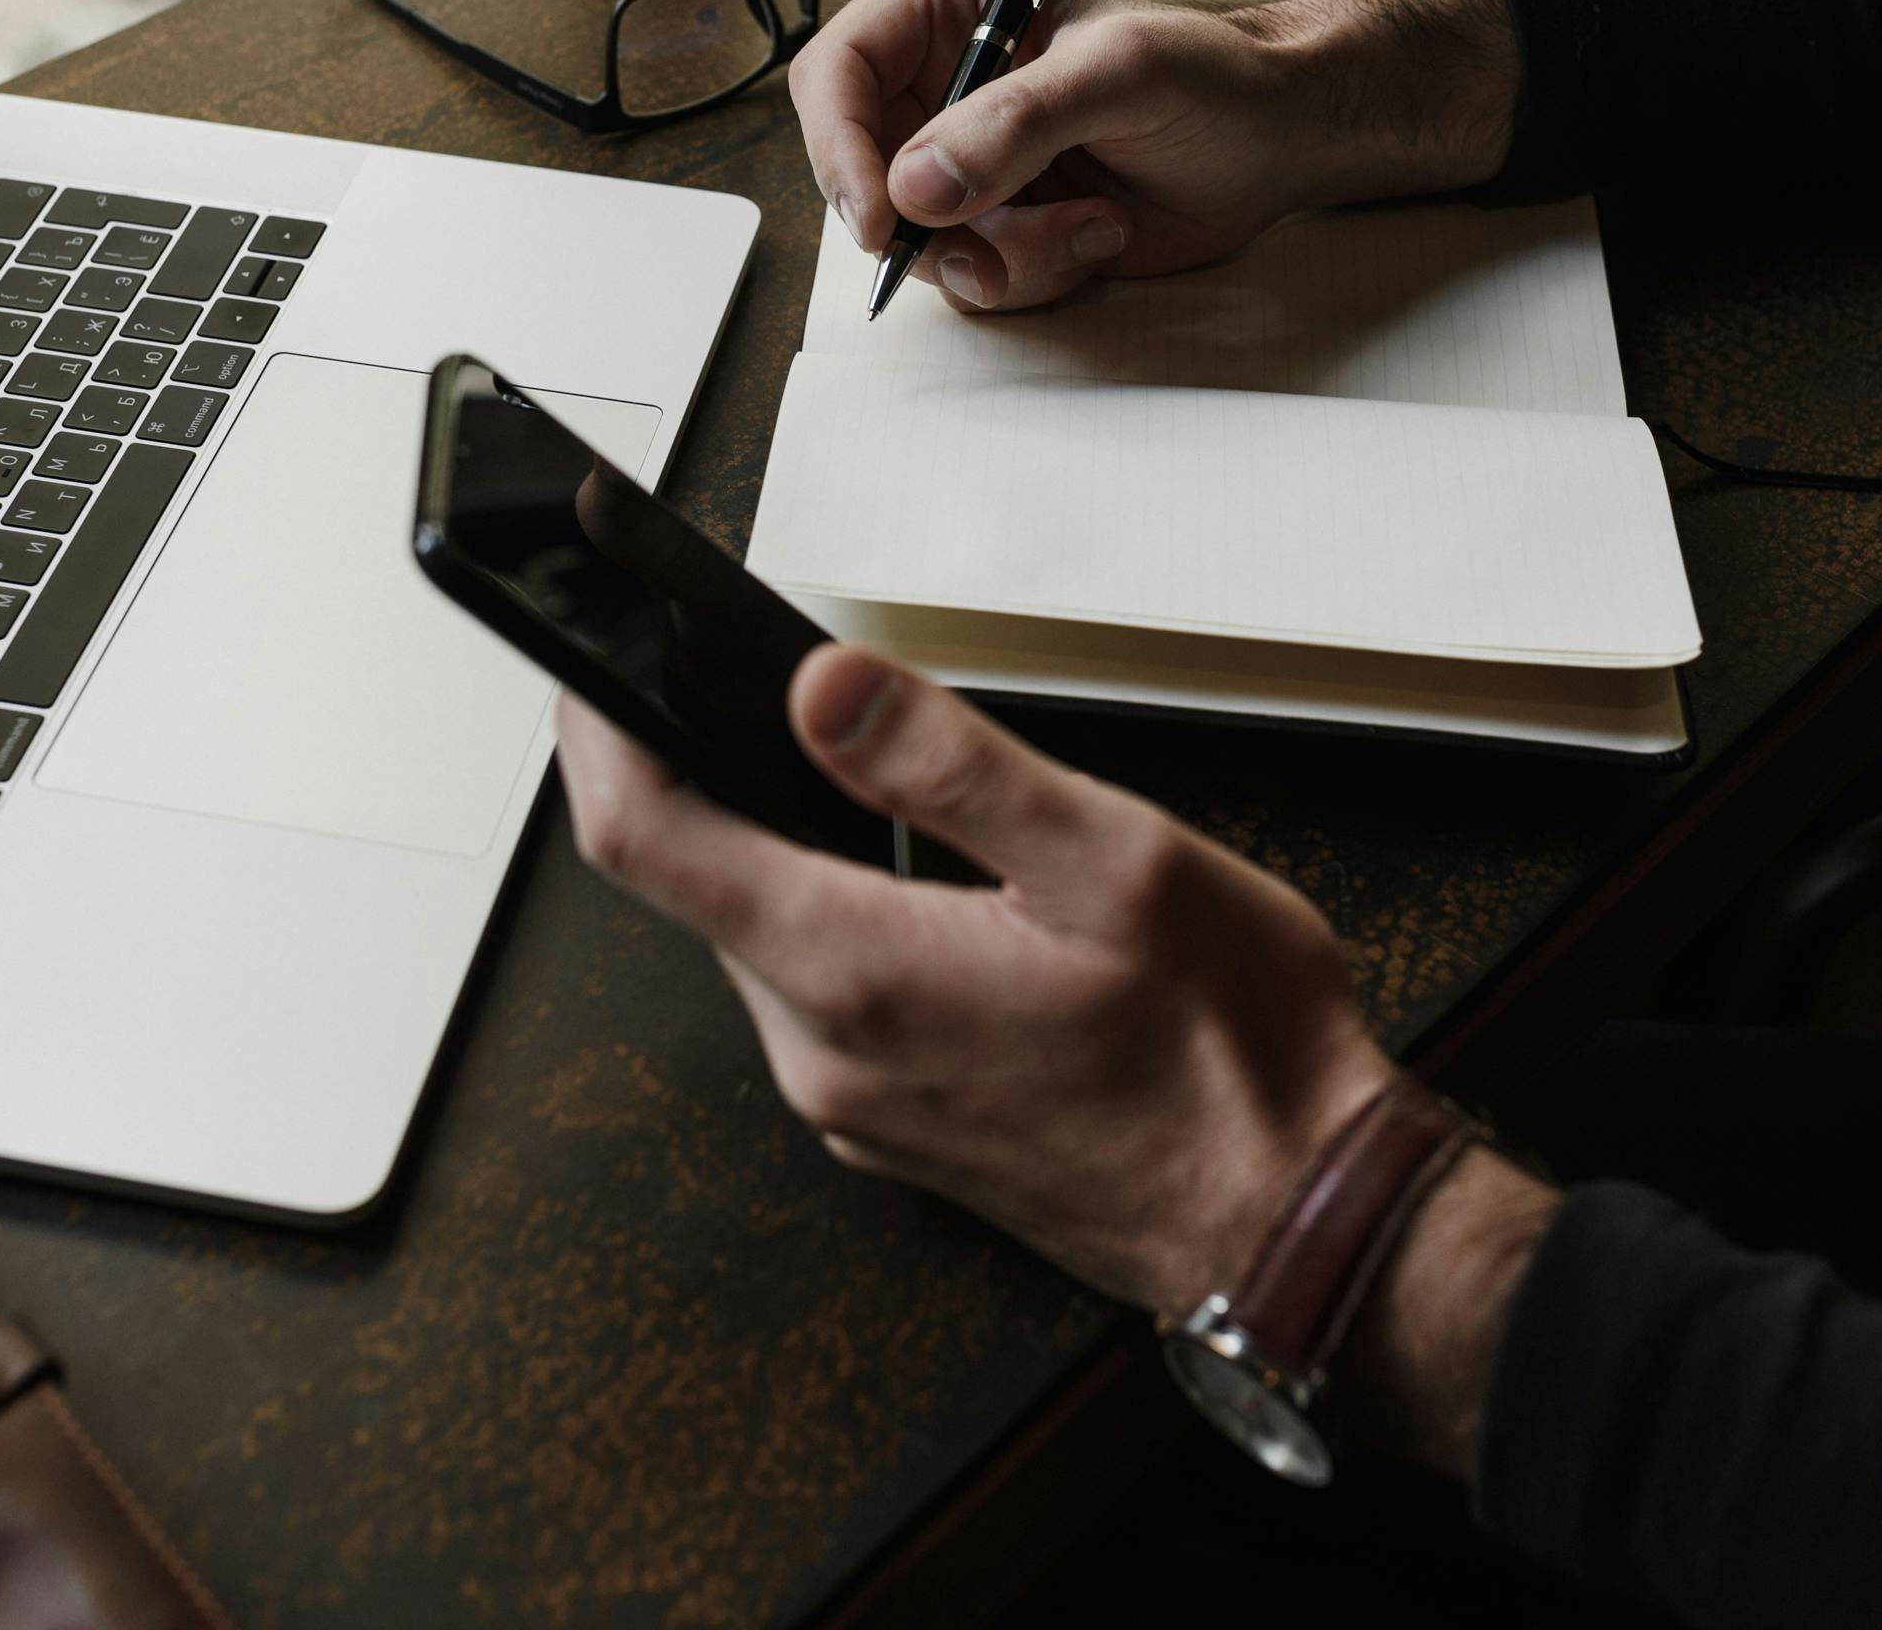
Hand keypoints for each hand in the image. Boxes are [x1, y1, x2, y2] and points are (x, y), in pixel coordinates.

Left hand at [552, 645, 1559, 1469]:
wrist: (1291, 1224)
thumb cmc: (1230, 1054)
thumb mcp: (1112, 861)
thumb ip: (949, 765)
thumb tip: (818, 684)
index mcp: (855, 973)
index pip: (645, 839)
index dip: (599, 732)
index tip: (590, 657)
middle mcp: (824, 1052)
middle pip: (691, 886)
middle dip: (689, 771)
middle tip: (711, 672)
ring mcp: (854, 1101)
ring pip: (755, 940)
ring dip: (766, 842)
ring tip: (814, 754)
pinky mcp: (895, 1124)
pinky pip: (816, 997)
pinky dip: (824, 913)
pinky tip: (903, 873)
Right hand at [792, 0, 1519, 312]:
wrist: (1279, 141)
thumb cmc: (1214, 75)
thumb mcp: (1121, 74)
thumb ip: (1017, 124)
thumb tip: (917, 187)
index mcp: (947, 6)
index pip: (836, 75)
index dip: (841, 150)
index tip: (885, 218)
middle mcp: (939, 83)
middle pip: (858, 173)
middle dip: (930, 227)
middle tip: (995, 245)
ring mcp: (965, 163)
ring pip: (915, 243)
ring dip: (1004, 257)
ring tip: (1092, 223)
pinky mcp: (998, 225)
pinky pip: (969, 279)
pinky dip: (1035, 276)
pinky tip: (1100, 235)